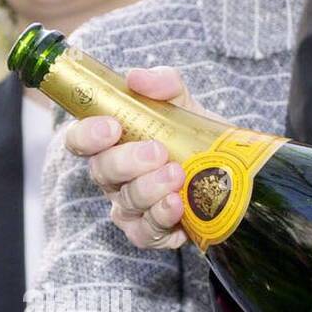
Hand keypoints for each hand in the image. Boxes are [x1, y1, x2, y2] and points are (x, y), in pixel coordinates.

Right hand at [64, 66, 217, 250]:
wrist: (231, 173)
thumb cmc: (194, 137)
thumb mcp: (184, 104)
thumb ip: (163, 84)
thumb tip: (136, 78)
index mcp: (112, 144)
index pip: (80, 140)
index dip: (87, 134)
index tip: (112, 126)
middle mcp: (114, 178)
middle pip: (102, 173)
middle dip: (127, 161)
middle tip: (157, 151)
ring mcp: (129, 208)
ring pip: (126, 203)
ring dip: (150, 188)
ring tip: (177, 175)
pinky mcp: (149, 233)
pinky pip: (145, 232)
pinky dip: (160, 218)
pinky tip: (176, 205)